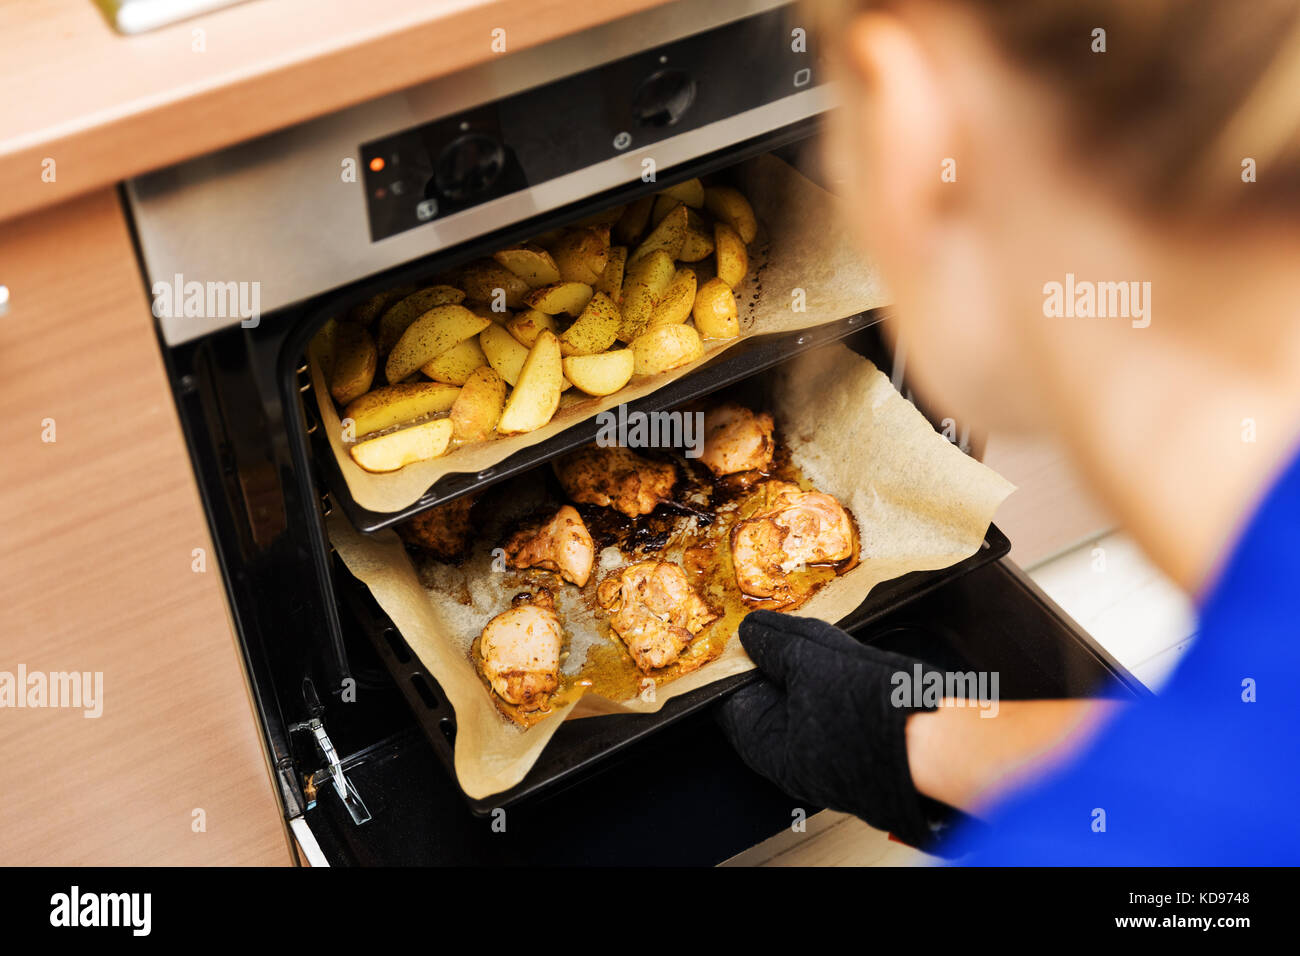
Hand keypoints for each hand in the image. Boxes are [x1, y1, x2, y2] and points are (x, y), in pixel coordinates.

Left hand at [716, 610, 970, 853]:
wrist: (941, 740)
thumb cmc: (871, 710)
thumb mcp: (809, 658)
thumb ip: (775, 642)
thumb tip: (752, 632)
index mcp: (769, 747)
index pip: (732, 703)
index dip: (735, 665)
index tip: (744, 636)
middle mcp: (797, 763)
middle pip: (771, 703)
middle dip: (777, 665)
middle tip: (785, 632)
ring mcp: (832, 759)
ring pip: (809, 704)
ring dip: (812, 672)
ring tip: (824, 646)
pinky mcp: (863, 749)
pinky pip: (840, 711)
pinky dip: (840, 685)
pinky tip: (854, 666)